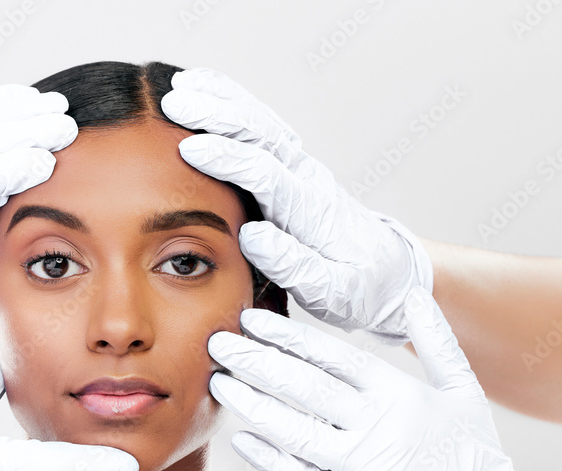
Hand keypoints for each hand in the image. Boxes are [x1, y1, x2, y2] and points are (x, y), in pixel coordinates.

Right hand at [161, 67, 431, 341]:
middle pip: (262, 135)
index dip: (228, 159)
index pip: (266, 174)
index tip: (189, 150)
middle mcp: (306, 180)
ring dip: (222, 102)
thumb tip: (252, 236)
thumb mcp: (331, 291)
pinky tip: (204, 94)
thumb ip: (294, 267)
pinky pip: (262, 129)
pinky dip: (233, 106)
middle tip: (173, 104)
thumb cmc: (356, 287)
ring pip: (261, 124)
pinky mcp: (294, 167)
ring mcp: (301, 168)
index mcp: (311, 212)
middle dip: (218, 116)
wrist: (387, 271)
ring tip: (179, 88)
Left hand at [207, 288, 561, 470]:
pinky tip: (242, 440)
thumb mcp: (464, 391)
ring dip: (253, 404)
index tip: (251, 319)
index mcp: (399, 393)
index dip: (288, 336)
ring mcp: (362, 467)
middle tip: (217, 342)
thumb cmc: (474, 456)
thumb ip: (436, 341)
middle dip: (257, 362)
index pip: (332, 356)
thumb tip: (415, 294)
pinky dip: (269, 459)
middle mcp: (378, 427)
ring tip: (219, 382)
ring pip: (296, 430)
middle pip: (305, 387)